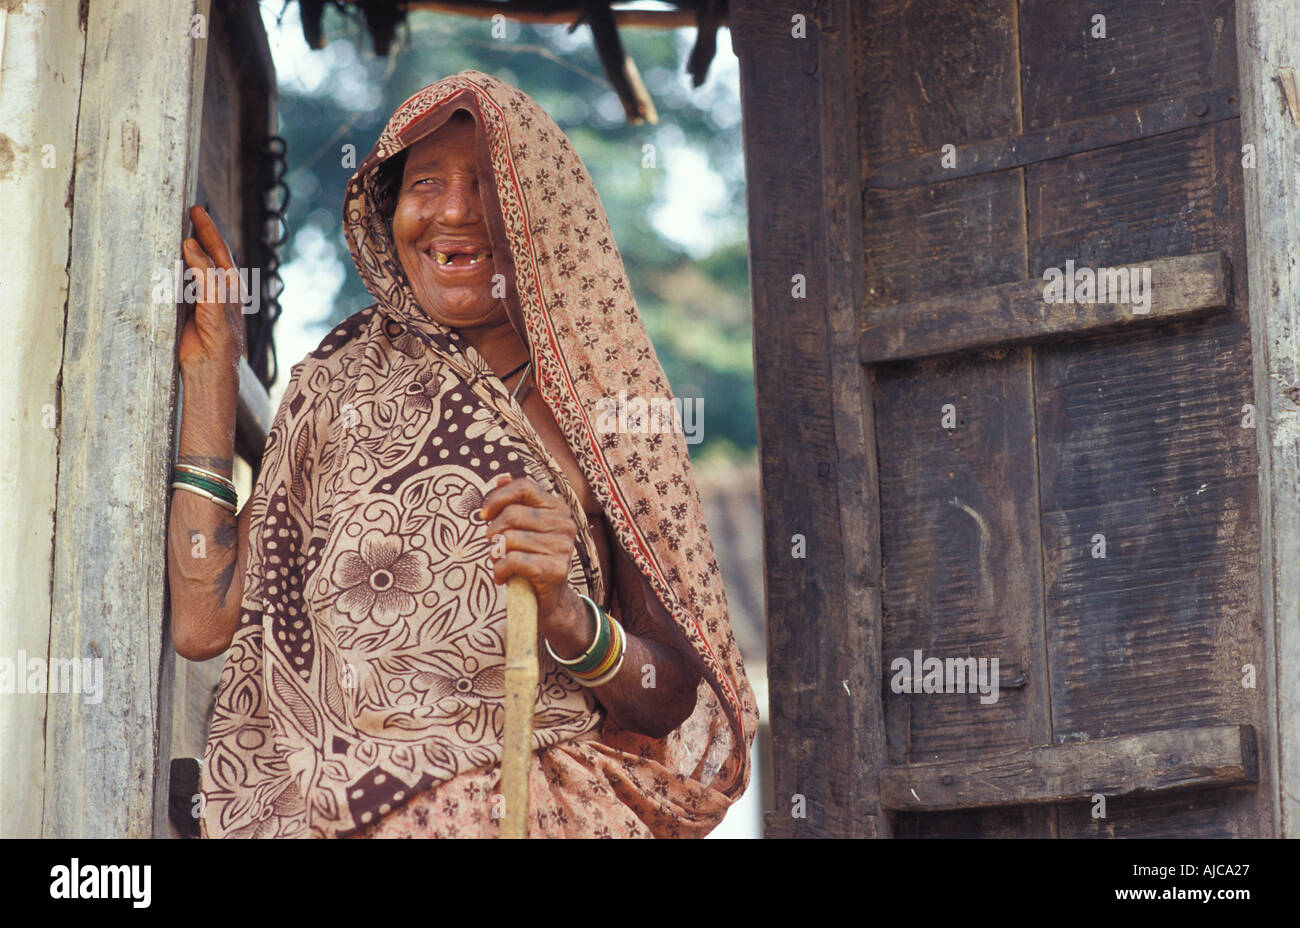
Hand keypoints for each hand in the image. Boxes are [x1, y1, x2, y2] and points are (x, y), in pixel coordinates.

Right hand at [178, 204, 245, 378]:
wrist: (210, 366)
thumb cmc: (220, 337)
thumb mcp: (215, 300)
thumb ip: (204, 272)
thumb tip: (190, 244)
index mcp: (231, 285)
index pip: (219, 249)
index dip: (207, 229)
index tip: (196, 209)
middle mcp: (219, 288)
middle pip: (209, 254)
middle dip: (200, 233)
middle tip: (188, 212)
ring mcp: (204, 297)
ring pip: (195, 266)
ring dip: (187, 250)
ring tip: (176, 229)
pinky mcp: (190, 307)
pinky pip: (182, 282)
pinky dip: (175, 268)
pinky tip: (166, 260)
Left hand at [481, 474, 590, 651]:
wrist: (548, 600)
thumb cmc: (532, 559)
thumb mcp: (524, 528)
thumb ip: (516, 502)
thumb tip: (502, 478)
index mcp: (558, 508)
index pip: (525, 487)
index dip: (498, 498)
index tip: (484, 515)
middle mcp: (565, 524)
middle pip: (513, 514)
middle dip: (494, 532)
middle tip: (494, 547)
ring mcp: (563, 547)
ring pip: (510, 539)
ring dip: (496, 555)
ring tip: (500, 563)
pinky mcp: (555, 569)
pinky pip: (513, 560)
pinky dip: (500, 570)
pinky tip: (502, 577)